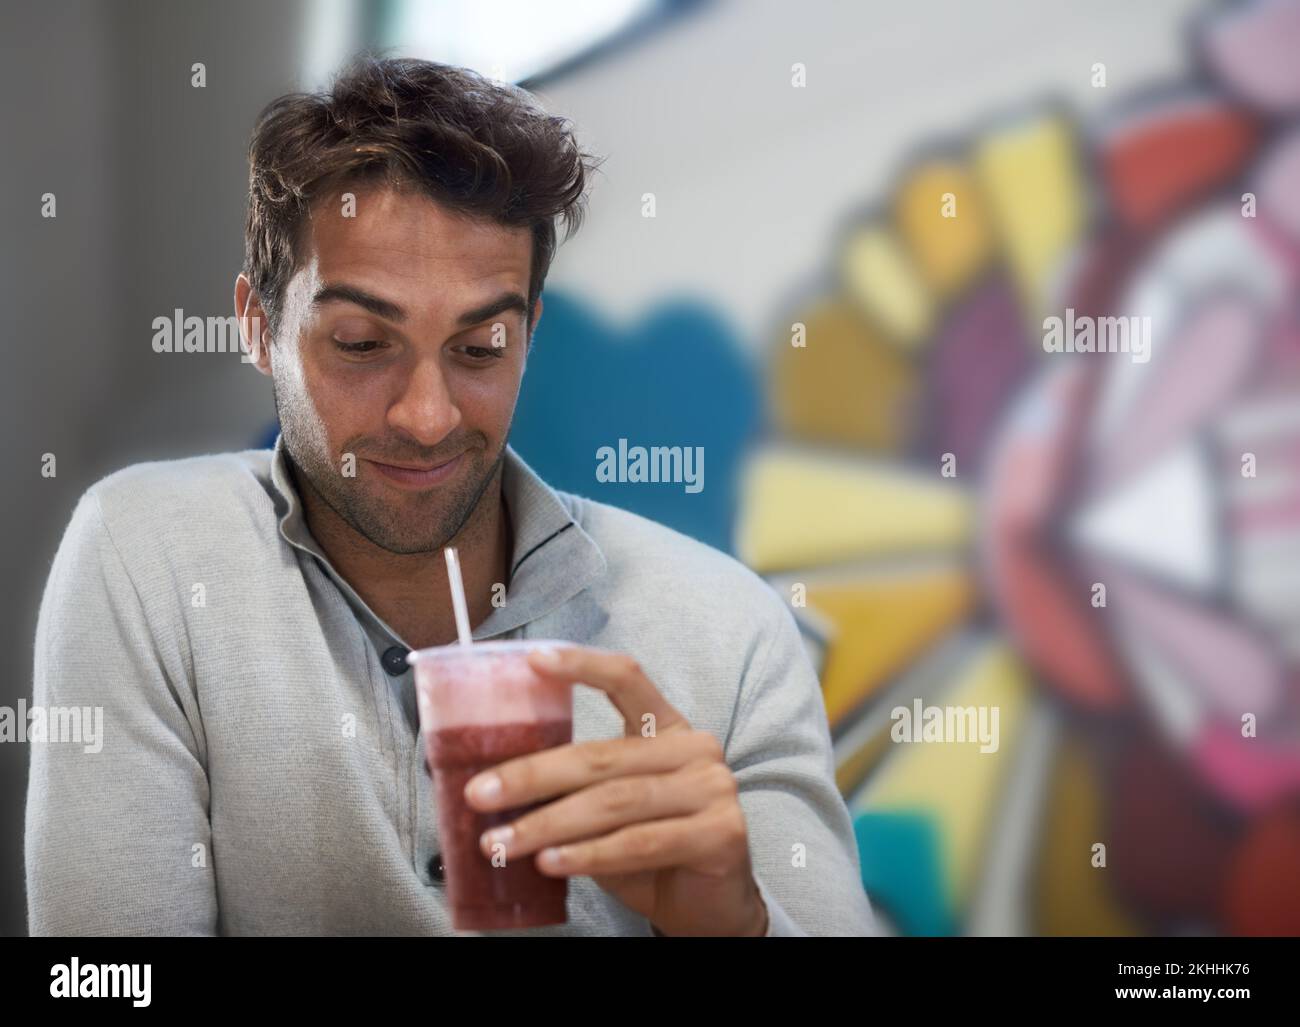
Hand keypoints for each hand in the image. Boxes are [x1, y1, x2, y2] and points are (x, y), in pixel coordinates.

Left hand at [463, 645, 768, 936]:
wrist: (711, 907)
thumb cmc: (653, 852)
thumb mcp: (610, 810)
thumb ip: (575, 789)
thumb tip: (497, 786)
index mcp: (668, 728)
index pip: (627, 679)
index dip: (582, 665)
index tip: (532, 660)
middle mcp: (695, 749)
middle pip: (602, 755)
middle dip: (533, 775)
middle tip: (480, 794)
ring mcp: (712, 789)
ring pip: (615, 801)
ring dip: (549, 824)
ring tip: (502, 843)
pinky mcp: (720, 833)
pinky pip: (640, 842)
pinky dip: (589, 855)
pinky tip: (552, 864)